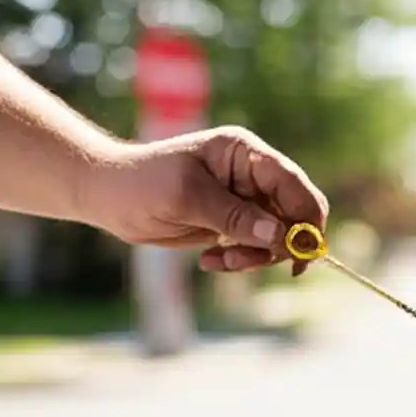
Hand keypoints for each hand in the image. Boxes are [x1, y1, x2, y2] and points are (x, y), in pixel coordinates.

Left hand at [83, 126, 328, 273]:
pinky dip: (241, 260)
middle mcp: (252, 174)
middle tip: (249, 262)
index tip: (300, 253)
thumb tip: (280, 236)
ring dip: (256, 257)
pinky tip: (210, 261)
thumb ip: (235, 217)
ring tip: (222, 261)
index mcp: (246, 154)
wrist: (109, 197)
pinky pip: (256, 247)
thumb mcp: (187, 198)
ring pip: (277, 236)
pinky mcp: (234, 222)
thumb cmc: (143, 184)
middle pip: (294, 214)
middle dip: (279, 244)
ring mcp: (245, 199)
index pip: (294, 185)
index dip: (306, 219)